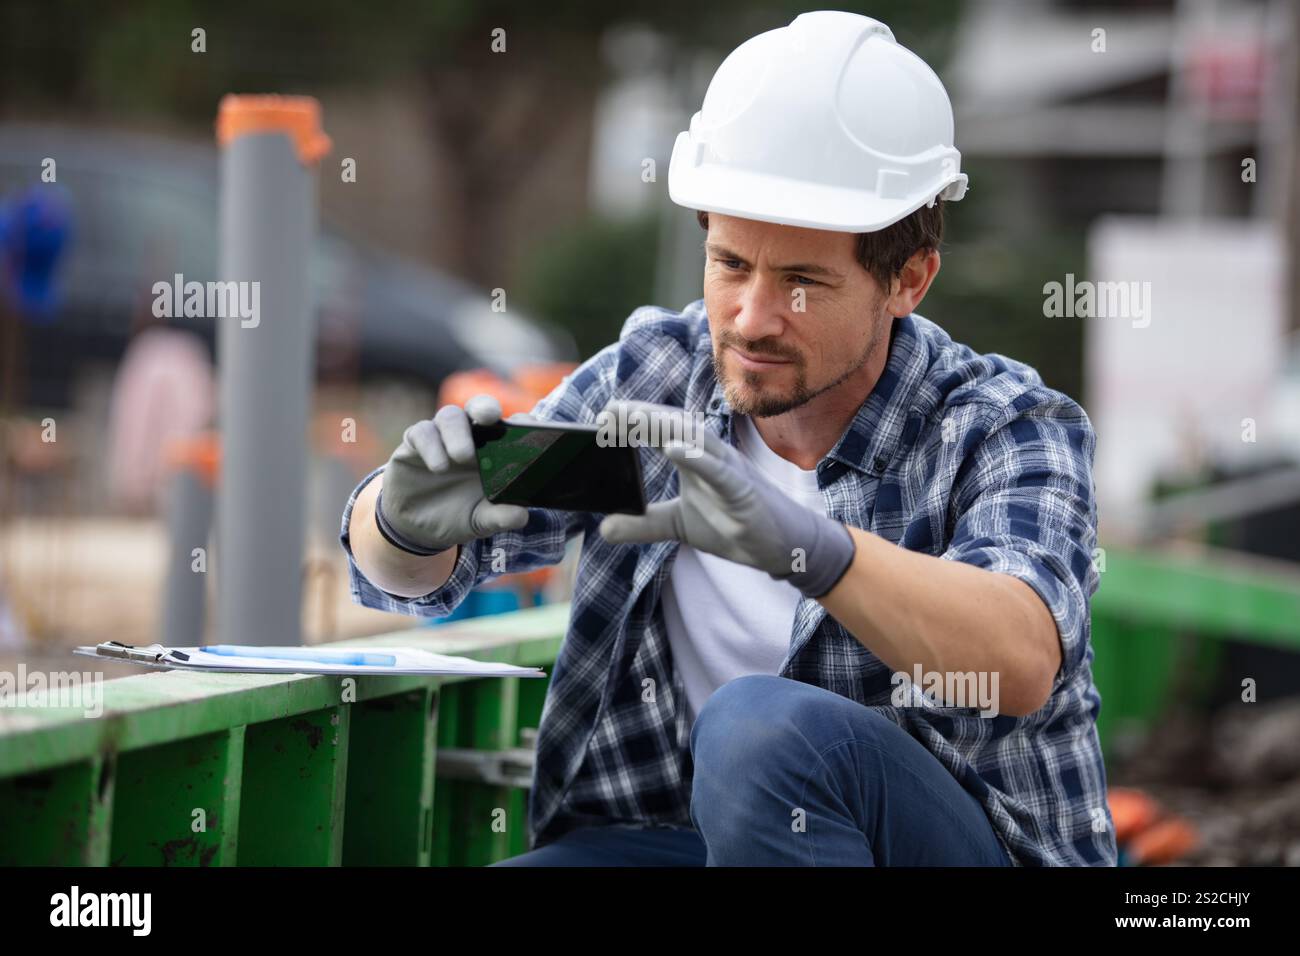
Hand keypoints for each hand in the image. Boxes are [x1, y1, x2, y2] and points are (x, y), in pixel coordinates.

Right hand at [374, 395, 528, 554]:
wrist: (417, 528)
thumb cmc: (457, 515)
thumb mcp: (481, 521)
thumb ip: (499, 517)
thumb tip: (521, 516)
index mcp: (494, 451)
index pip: (512, 426)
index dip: (522, 421)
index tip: (529, 428)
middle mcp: (470, 437)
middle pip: (480, 408)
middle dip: (486, 407)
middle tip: (489, 417)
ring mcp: (442, 437)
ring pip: (450, 416)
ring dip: (457, 432)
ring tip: (461, 455)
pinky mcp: (415, 443)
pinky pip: (422, 432)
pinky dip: (431, 445)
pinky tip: (439, 467)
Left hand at [597, 400, 854, 597]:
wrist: (780, 547)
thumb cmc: (732, 525)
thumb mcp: (678, 525)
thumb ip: (642, 524)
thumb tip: (603, 529)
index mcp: (695, 460)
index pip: (662, 432)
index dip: (635, 422)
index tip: (602, 417)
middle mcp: (711, 457)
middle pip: (676, 426)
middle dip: (645, 416)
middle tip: (612, 411)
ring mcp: (729, 471)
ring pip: (698, 439)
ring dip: (667, 427)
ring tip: (636, 419)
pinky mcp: (744, 492)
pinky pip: (721, 471)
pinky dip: (699, 459)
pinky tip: (676, 451)